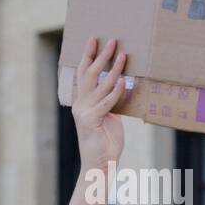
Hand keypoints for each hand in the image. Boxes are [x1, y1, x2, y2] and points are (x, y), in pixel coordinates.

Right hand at [73, 36, 129, 173]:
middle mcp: (80, 104)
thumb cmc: (106, 143)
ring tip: (123, 55)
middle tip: (111, 41)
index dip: (87, 56)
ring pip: (100, 85)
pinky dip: (116, 90)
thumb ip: (110, 102)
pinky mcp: (92, 121)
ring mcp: (84, 112)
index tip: (94, 39)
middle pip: (89, 74)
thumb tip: (119, 85)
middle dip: (100, 56)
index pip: (83, 74)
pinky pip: (107, 102)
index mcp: (82, 102)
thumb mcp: (108, 117)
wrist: (100, 165)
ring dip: (113, 69)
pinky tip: (124, 80)